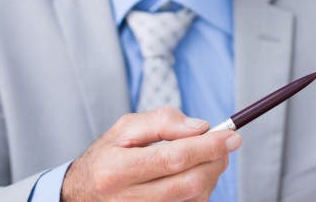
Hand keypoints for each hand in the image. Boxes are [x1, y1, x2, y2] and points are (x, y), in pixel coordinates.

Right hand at [61, 106, 240, 201]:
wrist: (83, 194)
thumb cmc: (108, 157)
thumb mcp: (126, 129)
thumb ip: (162, 122)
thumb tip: (200, 128)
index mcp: (117, 170)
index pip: (173, 158)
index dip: (208, 147)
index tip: (232, 136)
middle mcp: (127, 199)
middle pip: (189, 183)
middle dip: (215, 161)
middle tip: (225, 143)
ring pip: (194, 199)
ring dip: (210, 175)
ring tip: (204, 157)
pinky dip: (200, 190)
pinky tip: (193, 175)